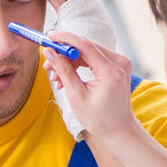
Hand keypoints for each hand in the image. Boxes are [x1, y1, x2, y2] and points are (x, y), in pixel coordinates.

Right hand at [42, 28, 138, 145]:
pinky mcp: (116, 65)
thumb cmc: (99, 118)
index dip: (64, 39)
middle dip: (64, 53)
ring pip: (87, 52)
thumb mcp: (76, 96)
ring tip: (55, 77)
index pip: (84, 44)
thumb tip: (49, 53)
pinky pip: (93, 58)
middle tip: (47, 64)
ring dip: (69, 61)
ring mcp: (119, 62)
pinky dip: (78, 65)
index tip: (49, 36)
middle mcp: (119, 62)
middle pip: (85, 46)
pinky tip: (66, 77)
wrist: (118, 129)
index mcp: (110, 70)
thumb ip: (63, 71)